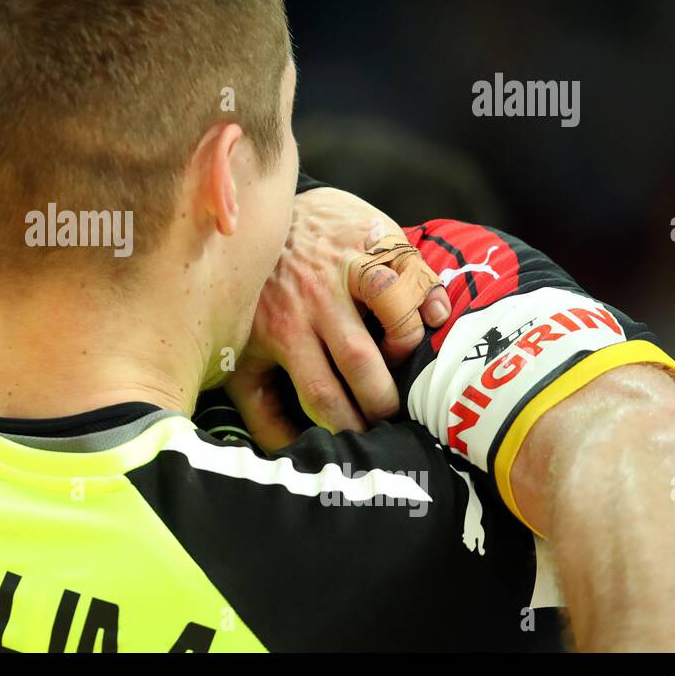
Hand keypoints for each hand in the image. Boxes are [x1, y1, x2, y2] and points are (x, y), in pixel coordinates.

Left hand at [225, 188, 448, 448]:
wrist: (267, 218)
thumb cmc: (259, 301)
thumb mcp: (243, 353)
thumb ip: (262, 408)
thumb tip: (290, 457)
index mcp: (280, 329)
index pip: (321, 394)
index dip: (349, 427)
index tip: (363, 445)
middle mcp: (313, 297)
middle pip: (360, 360)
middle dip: (384, 399)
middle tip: (393, 417)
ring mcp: (346, 264)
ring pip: (393, 308)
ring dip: (407, 343)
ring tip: (403, 360)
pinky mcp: (374, 237)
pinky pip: (416, 271)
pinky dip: (430, 299)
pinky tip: (428, 318)